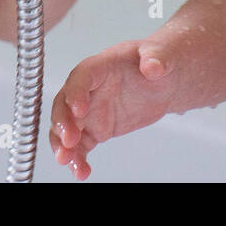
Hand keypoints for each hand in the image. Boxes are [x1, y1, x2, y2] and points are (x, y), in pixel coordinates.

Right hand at [49, 40, 179, 179]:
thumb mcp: (161, 54)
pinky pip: (81, 145)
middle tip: (69, 141)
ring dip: (62, 144)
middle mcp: (90, 88)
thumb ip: (156, 58)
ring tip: (66, 161)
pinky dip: (77, 158)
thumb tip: (154, 67)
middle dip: (63, 122)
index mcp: (102, 65)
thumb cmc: (156, 61)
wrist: (164, 81)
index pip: (82, 76)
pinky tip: (81, 171)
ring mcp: (91, 110)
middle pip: (65, 102)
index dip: (76, 92)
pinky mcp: (96, 129)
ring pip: (66, 127)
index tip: (79, 110)